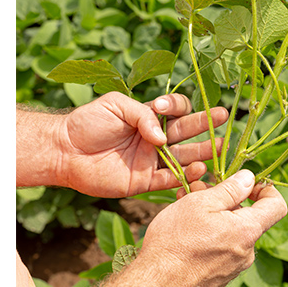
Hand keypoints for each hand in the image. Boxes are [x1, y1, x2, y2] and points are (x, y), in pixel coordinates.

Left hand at [55, 92, 228, 196]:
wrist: (64, 151)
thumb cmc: (87, 123)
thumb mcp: (115, 105)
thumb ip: (142, 115)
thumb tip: (162, 137)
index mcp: (149, 118)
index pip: (176, 109)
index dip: (177, 106)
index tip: (164, 107)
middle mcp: (155, 139)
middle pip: (187, 132)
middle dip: (206, 124)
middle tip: (223, 117)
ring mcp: (151, 161)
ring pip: (184, 157)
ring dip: (202, 153)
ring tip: (218, 148)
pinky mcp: (144, 181)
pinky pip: (170, 180)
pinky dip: (185, 177)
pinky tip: (198, 170)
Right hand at [135, 170, 287, 286]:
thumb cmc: (176, 242)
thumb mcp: (201, 204)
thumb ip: (230, 189)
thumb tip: (249, 177)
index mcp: (248, 231)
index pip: (277, 206)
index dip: (266, 189)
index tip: (245, 183)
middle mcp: (248, 252)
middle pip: (249, 218)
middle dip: (228, 201)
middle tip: (199, 190)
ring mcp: (234, 268)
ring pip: (232, 234)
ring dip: (214, 217)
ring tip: (185, 208)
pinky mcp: (219, 278)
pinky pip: (222, 250)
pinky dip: (209, 237)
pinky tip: (185, 232)